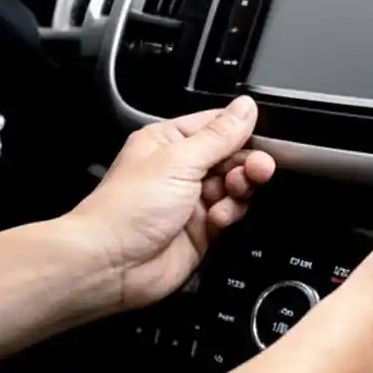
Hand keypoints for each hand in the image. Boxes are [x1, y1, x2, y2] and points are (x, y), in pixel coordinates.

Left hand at [67, 96, 274, 309]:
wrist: (110, 264)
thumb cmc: (126, 209)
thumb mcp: (178, 160)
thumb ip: (218, 135)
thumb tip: (245, 107)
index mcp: (169, 142)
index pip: (218, 126)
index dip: (242, 133)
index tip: (261, 141)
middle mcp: (180, 169)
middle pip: (232, 157)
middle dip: (247, 163)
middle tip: (259, 169)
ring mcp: (190, 201)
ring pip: (235, 187)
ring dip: (239, 189)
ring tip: (232, 194)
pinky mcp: (200, 230)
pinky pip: (230, 214)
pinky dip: (230, 214)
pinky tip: (218, 217)